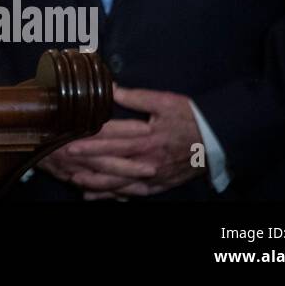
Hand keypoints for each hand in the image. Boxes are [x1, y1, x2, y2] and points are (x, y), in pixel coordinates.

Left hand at [39, 84, 204, 198]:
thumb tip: (112, 88)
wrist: (218, 141)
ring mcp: (154, 175)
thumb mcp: (165, 102)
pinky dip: (120, 196)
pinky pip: (137, 193)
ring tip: (78, 184)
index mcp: (146, 139)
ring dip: (100, 185)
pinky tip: (106, 197)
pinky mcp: (161, 184)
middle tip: (66, 166)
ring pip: (122, 183)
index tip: (70, 143)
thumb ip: (136, 97)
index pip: (112, 142)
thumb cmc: (191, 118)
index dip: (90, 144)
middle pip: (112, 164)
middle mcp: (147, 161)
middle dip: (88, 165)